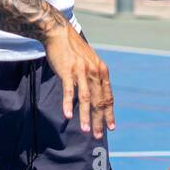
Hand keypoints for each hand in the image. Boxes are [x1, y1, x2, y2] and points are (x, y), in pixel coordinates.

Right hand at [42, 23, 115, 138]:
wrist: (59, 33)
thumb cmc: (73, 50)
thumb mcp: (89, 62)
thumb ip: (94, 77)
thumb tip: (96, 94)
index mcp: (101, 71)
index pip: (108, 96)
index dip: (109, 113)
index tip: (111, 127)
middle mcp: (94, 71)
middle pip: (99, 101)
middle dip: (100, 120)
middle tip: (99, 136)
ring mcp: (81, 71)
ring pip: (86, 98)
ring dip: (86, 116)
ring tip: (87, 131)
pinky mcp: (67, 70)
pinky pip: (69, 90)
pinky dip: (68, 104)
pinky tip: (68, 116)